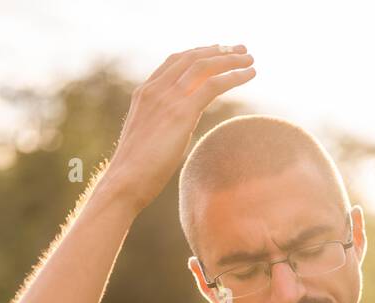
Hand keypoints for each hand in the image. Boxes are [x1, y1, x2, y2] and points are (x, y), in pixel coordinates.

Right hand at [101, 44, 256, 213]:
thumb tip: (179, 128)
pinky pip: (213, 84)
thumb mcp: (147, 138)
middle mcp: (155, 89)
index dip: (198, 53)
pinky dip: (234, 76)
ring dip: (230, 60)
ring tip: (250, 59)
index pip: (174, 62)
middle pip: (191, 58)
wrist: (124, 181)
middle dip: (218, 50)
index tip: (217, 51)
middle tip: (240, 49)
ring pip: (204, 66)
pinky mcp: (182, 112)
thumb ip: (162, 124)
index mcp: (144, 93)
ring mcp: (167, 98)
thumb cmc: (134, 171)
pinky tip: (250, 74)